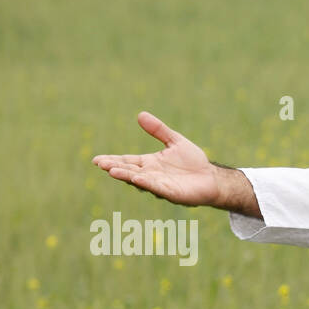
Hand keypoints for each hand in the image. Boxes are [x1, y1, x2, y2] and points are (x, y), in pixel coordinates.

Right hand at [92, 112, 220, 206]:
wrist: (212, 178)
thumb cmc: (194, 162)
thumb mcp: (175, 141)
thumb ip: (159, 130)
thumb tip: (141, 115)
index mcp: (149, 163)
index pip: (127, 161)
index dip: (112, 160)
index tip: (97, 160)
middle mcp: (151, 175)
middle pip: (129, 171)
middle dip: (115, 168)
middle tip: (100, 164)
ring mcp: (160, 185)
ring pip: (140, 181)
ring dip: (127, 176)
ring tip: (113, 171)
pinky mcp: (172, 193)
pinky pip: (158, 188)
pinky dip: (147, 184)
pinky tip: (138, 179)